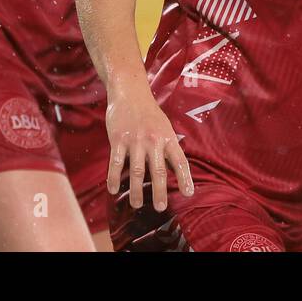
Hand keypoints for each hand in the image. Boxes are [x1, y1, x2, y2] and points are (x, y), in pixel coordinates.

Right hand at [105, 85, 193, 211]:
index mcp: (168, 138)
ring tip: (137, 204)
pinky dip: (113, 178)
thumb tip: (172, 169)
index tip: (188, 194)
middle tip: (160, 207)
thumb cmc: (149, 114)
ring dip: (136, 190)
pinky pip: (115, 163)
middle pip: (158, 171)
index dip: (185, 178)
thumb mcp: (164, 127)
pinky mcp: (118, 139)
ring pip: (136, 171)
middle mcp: (154, 140)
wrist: (130, 93)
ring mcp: (135, 141)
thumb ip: (167, 147)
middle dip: (159, 191)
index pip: (180, 161)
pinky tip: (112, 190)